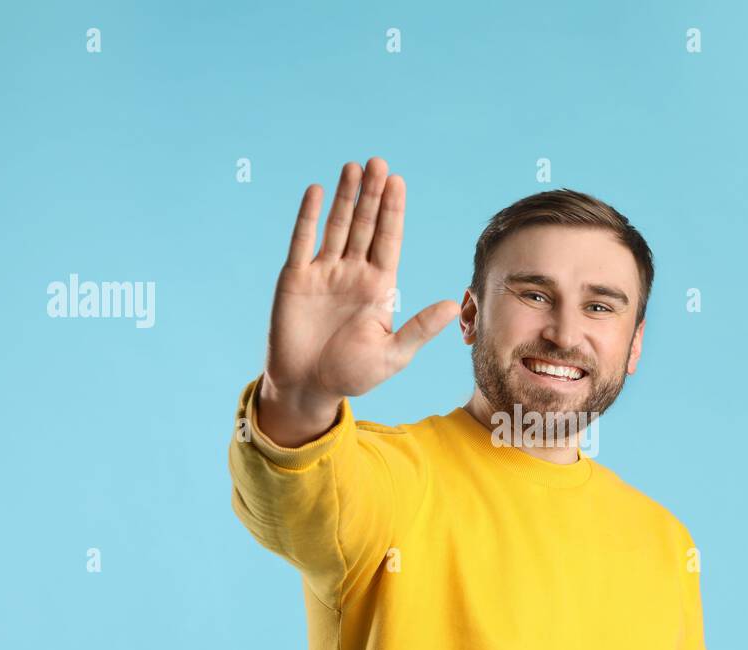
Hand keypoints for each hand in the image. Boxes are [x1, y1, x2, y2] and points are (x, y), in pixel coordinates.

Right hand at [259, 157, 459, 435]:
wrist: (308, 387)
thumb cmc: (352, 375)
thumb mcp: (392, 354)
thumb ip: (419, 328)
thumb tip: (452, 304)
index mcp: (379, 287)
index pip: (389, 240)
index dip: (393, 211)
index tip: (398, 182)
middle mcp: (353, 273)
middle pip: (365, 225)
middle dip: (372, 195)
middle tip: (379, 163)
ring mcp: (323, 273)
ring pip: (337, 226)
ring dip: (345, 197)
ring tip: (354, 167)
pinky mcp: (295, 278)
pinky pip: (302, 241)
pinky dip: (309, 216)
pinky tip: (318, 191)